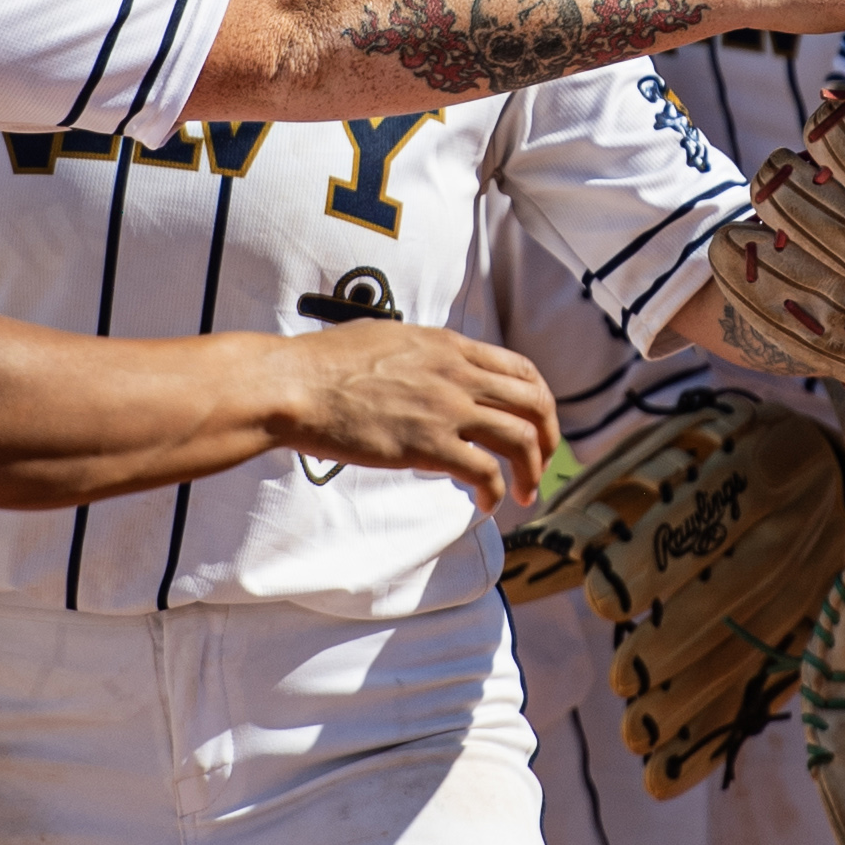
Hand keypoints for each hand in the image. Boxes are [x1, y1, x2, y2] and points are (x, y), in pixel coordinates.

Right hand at [264, 321, 557, 510]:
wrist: (295, 386)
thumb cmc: (324, 364)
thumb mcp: (386, 338)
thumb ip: (420, 353)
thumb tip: (428, 363)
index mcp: (449, 346)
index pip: (521, 368)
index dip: (539, 400)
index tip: (537, 423)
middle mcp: (458, 374)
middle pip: (535, 403)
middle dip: (549, 438)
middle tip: (541, 464)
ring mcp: (446, 409)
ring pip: (521, 439)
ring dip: (532, 471)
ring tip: (524, 493)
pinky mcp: (428, 446)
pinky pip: (486, 473)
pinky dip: (496, 493)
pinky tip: (487, 505)